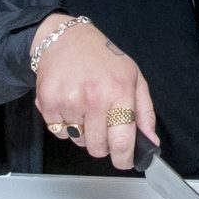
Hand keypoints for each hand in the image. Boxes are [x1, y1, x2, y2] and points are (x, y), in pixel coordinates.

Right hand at [30, 16, 156, 169]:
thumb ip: (145, 113)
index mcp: (118, 92)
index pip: (122, 141)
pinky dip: (65, 125)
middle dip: (103, 144)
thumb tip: (150, 143)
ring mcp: (68, 101)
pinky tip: (70, 105)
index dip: (124, 158)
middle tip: (104, 126)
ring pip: (78, 141)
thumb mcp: (134, 78)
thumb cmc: (103, 58)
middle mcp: (93, 98)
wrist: (66, 38)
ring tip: (86, 108)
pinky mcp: (48, 103)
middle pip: (98, 148)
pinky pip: (59, 133)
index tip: (124, 160)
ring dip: (84, 132)